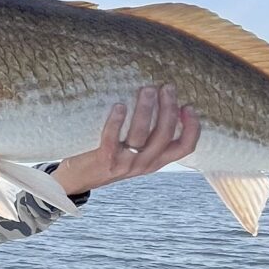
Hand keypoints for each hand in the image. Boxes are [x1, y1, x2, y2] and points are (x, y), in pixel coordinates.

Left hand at [48, 84, 199, 195]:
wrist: (77, 181)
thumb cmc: (106, 158)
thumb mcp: (133, 151)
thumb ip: (147, 135)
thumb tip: (158, 100)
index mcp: (155, 160)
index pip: (185, 147)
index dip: (192, 127)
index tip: (188, 106)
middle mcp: (144, 163)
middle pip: (164, 136)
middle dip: (168, 109)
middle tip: (166, 87)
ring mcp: (125, 163)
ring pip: (141, 135)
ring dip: (146, 110)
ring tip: (147, 90)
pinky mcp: (105, 160)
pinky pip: (112, 139)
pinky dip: (117, 121)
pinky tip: (119, 106)